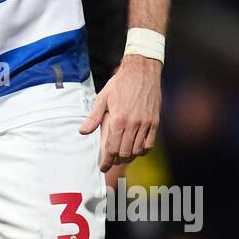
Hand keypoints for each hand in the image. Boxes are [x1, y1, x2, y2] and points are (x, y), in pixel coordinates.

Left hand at [79, 54, 161, 171]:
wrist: (142, 72)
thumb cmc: (120, 84)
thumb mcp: (103, 98)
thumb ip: (94, 117)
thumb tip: (83, 132)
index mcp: (118, 119)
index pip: (112, 149)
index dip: (107, 161)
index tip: (103, 167)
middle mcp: (133, 124)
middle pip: (125, 152)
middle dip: (116, 161)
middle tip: (111, 162)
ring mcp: (146, 124)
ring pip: (137, 150)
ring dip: (129, 157)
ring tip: (122, 157)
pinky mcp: (155, 122)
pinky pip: (150, 143)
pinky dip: (143, 150)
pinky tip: (136, 150)